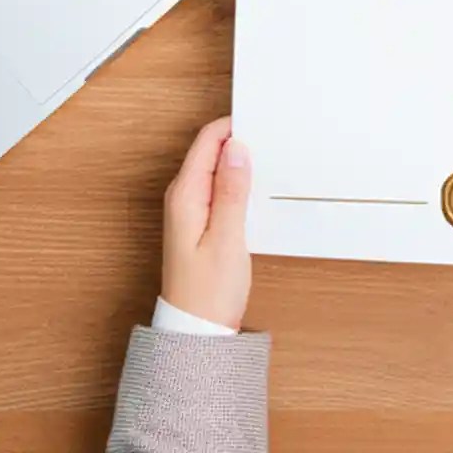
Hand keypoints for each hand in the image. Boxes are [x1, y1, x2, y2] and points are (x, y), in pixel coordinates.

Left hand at [161, 117, 251, 329]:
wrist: (197, 329)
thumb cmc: (209, 291)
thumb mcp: (227, 238)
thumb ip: (232, 191)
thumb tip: (236, 150)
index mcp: (185, 195)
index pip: (206, 142)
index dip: (233, 127)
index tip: (260, 123)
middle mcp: (182, 198)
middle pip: (210, 151)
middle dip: (238, 142)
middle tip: (270, 141)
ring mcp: (190, 209)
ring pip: (216, 170)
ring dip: (239, 163)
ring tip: (267, 162)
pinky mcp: (200, 222)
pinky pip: (219, 189)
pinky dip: (237, 183)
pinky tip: (255, 190)